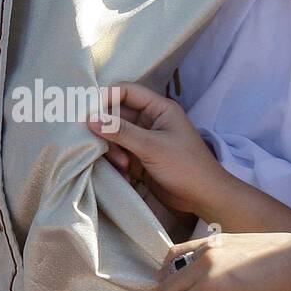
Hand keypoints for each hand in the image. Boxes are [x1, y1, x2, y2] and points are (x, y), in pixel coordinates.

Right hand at [87, 83, 230, 218]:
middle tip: (99, 145)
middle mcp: (150, 120)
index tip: (88, 113)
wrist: (203, 198)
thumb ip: (121, 131)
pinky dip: (116, 161)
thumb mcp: (152, 146)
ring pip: (115, 136)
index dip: (105, 98)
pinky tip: (124, 174)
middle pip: (116, 115)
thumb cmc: (186, 166)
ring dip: (113, 150)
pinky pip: (119, 152)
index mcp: (159, 108)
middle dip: (107, 130)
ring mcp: (144, 140)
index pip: (126, 92)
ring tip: (122, 166)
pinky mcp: (139, 158)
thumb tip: (91, 118)